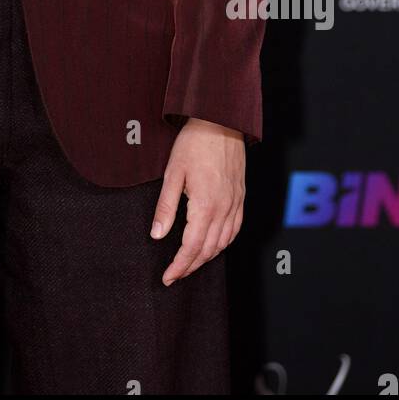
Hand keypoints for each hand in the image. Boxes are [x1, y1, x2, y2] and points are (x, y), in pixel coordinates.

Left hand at [150, 118, 244, 284]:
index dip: (179, 266)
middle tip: (174, 275)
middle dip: (190, 266)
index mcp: (205, 205)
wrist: (221, 122)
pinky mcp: (241, 198)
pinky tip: (214, 245)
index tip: (167, 277)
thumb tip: (158, 235)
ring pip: (223, 243)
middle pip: (208, 250)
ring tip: (190, 264)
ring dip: (206, 258)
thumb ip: (166, 206)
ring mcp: (235, 204)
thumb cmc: (194, 144)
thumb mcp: (173, 173)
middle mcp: (224, 209)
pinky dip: (223, 244)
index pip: (192, 247)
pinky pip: (235, 230)